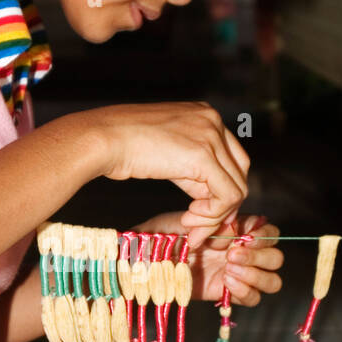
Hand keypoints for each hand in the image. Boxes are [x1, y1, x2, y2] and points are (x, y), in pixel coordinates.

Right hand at [79, 101, 250, 249]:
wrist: (102, 139)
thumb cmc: (122, 146)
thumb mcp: (167, 154)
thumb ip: (192, 172)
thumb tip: (208, 199)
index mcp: (206, 115)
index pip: (232, 159)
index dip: (221, 190)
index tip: (198, 211)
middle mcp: (214, 121)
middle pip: (239, 172)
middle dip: (223, 205)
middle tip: (198, 225)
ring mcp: (211, 136)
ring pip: (236, 187)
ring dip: (215, 215)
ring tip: (190, 225)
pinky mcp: (203, 156)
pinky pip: (226, 195)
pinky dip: (212, 215)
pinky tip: (189, 218)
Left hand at [129, 211, 283, 306]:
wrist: (144, 261)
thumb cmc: (161, 236)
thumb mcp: (185, 222)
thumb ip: (214, 223)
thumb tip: (235, 226)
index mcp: (236, 232)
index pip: (269, 233)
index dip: (263, 235)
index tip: (242, 234)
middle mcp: (241, 253)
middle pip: (275, 258)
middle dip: (259, 255)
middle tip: (231, 254)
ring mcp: (236, 274)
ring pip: (272, 279)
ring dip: (256, 274)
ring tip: (229, 269)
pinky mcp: (227, 293)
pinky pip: (253, 298)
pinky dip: (246, 290)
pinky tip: (227, 281)